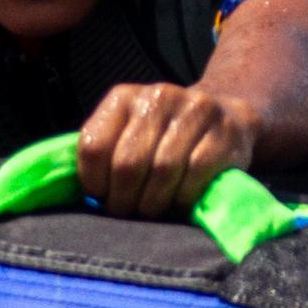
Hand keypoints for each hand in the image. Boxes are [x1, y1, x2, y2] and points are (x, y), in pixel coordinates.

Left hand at [82, 79, 263, 216]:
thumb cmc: (165, 136)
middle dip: (124, 199)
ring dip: (154, 202)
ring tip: (153, 209)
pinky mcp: (224, 132)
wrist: (228, 115)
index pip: (94, 146)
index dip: (95, 182)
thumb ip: (104, 152)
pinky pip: (196, 175)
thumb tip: (79, 194)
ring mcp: (195, 111)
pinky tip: (180, 201)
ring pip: (163, 170)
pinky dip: (183, 197)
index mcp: (124, 97)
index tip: (103, 196)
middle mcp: (158, 96)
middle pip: (128, 163)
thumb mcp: (129, 131)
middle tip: (129, 211)